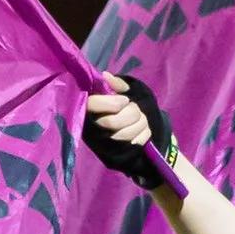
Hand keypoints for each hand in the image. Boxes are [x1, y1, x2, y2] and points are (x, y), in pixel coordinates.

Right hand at [80, 71, 178, 189]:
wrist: (144, 130)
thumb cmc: (131, 107)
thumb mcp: (127, 90)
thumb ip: (118, 84)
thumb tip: (106, 76)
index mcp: (89, 109)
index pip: (92, 105)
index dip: (112, 103)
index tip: (124, 101)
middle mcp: (91, 128)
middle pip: (111, 122)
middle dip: (131, 113)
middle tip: (135, 110)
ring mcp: (102, 144)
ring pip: (124, 134)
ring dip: (140, 123)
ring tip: (140, 120)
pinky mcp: (113, 157)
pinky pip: (134, 144)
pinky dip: (144, 135)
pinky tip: (142, 131)